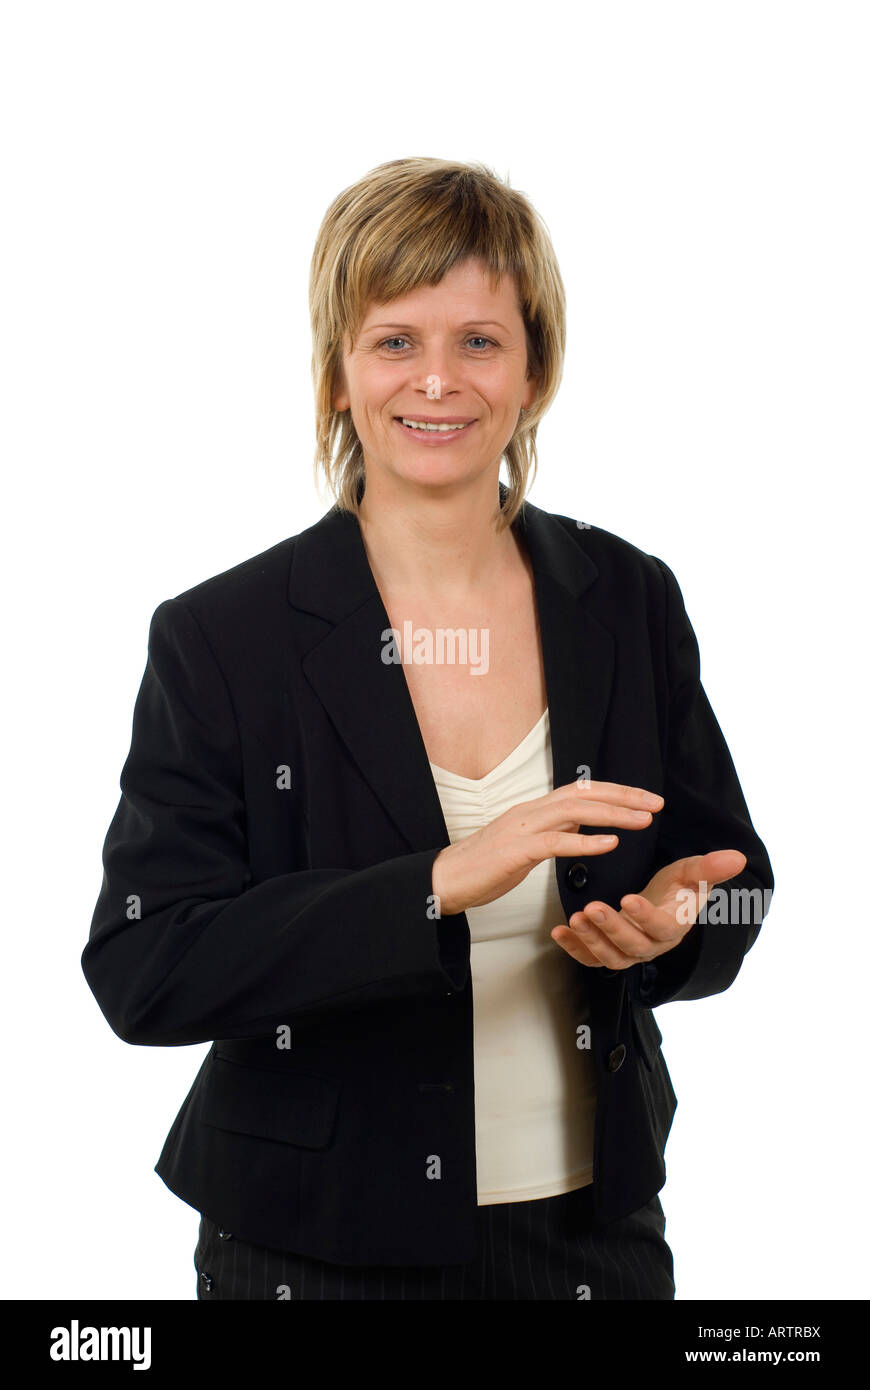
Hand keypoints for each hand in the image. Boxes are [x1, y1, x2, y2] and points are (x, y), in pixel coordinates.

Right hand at [431, 779, 663, 915]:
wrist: (445, 880)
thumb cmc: (485, 866)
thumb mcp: (526, 844)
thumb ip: (554, 830)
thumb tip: (582, 823)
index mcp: (534, 810)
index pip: (582, 791)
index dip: (617, 792)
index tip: (646, 799)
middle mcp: (530, 811)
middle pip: (583, 794)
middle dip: (624, 797)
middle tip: (656, 804)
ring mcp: (521, 828)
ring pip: (574, 811)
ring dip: (613, 814)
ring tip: (643, 820)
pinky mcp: (515, 851)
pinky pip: (555, 842)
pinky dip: (585, 841)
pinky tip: (610, 844)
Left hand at [550, 848, 747, 969]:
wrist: (663, 905)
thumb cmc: (678, 888)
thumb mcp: (692, 874)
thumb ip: (710, 868)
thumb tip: (738, 856)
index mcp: (674, 927)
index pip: (662, 927)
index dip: (646, 916)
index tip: (628, 898)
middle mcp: (651, 945)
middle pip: (632, 946)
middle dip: (611, 928)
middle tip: (591, 907)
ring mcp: (629, 952)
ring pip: (610, 956)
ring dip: (590, 939)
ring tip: (574, 918)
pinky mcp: (607, 952)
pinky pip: (590, 958)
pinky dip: (572, 947)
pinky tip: (558, 930)